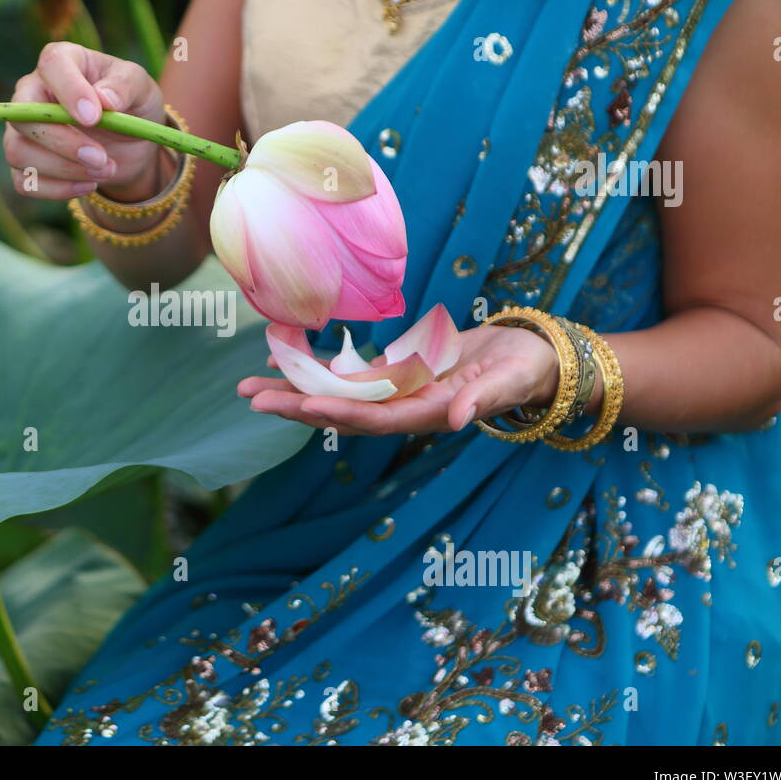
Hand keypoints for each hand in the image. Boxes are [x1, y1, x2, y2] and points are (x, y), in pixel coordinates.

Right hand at [4, 42, 166, 202]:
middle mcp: (33, 92)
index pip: (52, 65)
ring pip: (19, 152)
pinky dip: (57, 190)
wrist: (130, 143)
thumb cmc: (131, 104)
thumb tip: (105, 99)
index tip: (93, 116)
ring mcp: (24, 130)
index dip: (69, 90)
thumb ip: (125, 86)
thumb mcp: (141, 88)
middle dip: (63, 143)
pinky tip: (88, 185)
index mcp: (63, 62)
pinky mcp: (25, 164)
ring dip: (64, 170)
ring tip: (106, 171)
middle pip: (24, 117)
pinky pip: (24, 182)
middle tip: (102, 159)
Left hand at [237, 324, 562, 435]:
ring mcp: (395, 395)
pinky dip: (316, 368)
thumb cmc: (525, 370)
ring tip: (249, 385)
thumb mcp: (509, 381)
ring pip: (337, 395)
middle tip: (251, 396)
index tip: (306, 403)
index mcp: (427, 414)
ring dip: (294, 390)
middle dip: (297, 405)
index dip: (340, 411)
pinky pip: (348, 375)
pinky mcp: (394, 376)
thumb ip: (482, 401)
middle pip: (342, 412)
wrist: (531, 361)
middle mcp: (403, 410)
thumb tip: (455, 420)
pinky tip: (284, 359)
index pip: (376, 419)